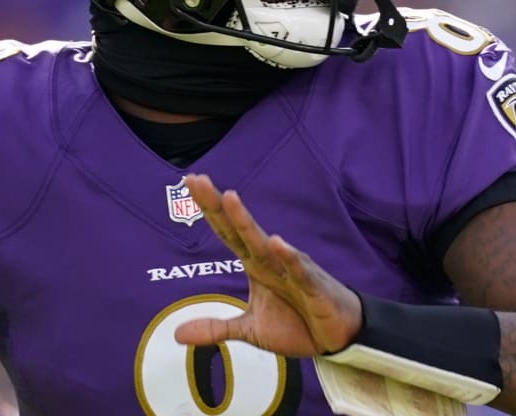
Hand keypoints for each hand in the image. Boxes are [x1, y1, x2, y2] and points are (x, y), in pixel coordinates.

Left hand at [174, 173, 362, 356]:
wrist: (338, 336)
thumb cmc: (297, 323)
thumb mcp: (250, 330)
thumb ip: (216, 328)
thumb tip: (176, 334)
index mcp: (255, 265)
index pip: (227, 232)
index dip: (209, 210)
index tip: (190, 182)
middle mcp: (270, 260)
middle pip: (239, 229)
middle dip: (219, 205)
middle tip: (198, 179)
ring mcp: (291, 270)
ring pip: (265, 244)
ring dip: (247, 222)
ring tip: (230, 199)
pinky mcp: (313, 287)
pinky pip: (300, 271)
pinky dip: (290, 258)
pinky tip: (278, 243)